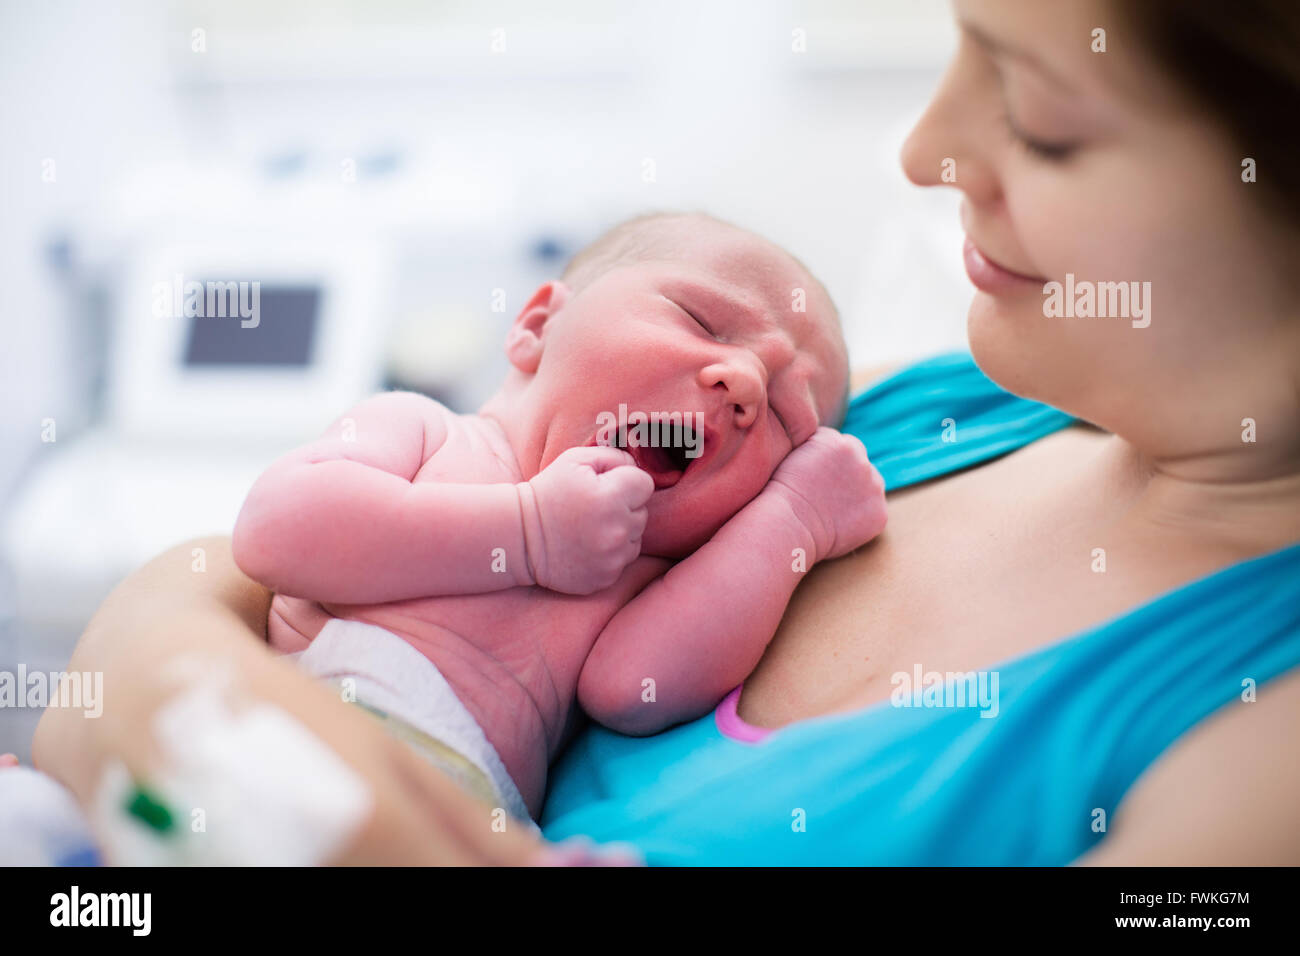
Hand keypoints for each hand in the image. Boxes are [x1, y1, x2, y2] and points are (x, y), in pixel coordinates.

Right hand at [519, 446, 654, 593]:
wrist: (520, 538)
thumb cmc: (548, 493)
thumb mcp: (575, 460)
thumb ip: (613, 457)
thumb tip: (635, 466)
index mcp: (611, 497)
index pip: (645, 484)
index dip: (627, 482)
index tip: (606, 487)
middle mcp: (617, 530)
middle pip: (642, 512)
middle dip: (624, 507)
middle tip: (594, 509)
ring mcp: (613, 557)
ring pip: (636, 538)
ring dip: (621, 531)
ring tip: (590, 528)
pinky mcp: (607, 577)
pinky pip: (623, 560)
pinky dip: (611, 554)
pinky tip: (588, 547)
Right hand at [764, 427, 886, 560]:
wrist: (786, 524)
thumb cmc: (779, 494)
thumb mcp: (794, 455)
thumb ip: (816, 448)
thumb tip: (826, 455)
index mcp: (840, 442)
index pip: (841, 445)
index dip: (827, 461)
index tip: (814, 477)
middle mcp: (862, 459)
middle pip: (858, 463)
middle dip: (846, 475)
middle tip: (822, 495)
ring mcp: (874, 487)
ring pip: (869, 486)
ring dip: (855, 494)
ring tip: (829, 510)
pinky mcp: (879, 514)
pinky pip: (873, 512)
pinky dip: (860, 518)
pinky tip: (838, 525)